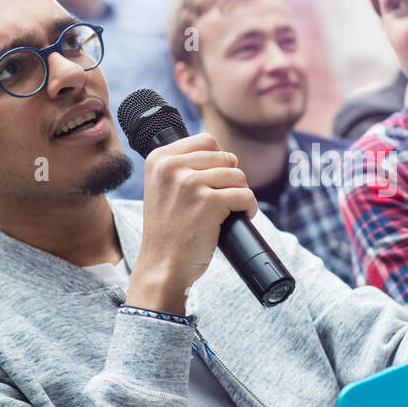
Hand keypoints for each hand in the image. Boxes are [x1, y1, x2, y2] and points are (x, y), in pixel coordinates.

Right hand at [128, 134, 257, 315]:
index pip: (205, 141)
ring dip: (241, 194)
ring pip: (237, 175)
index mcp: (158, 159)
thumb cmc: (167, 231)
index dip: (219, 159)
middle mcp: (171, 167)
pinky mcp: (209, 201)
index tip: (217, 179)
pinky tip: (241, 216)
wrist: (163, 265)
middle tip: (226, 199)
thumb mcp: (163, 189)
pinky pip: (245, 195)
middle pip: (224, 157)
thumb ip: (183, 167)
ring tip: (232, 210)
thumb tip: (228, 155)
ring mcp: (190, 182)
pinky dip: (249, 207)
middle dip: (231, 179)